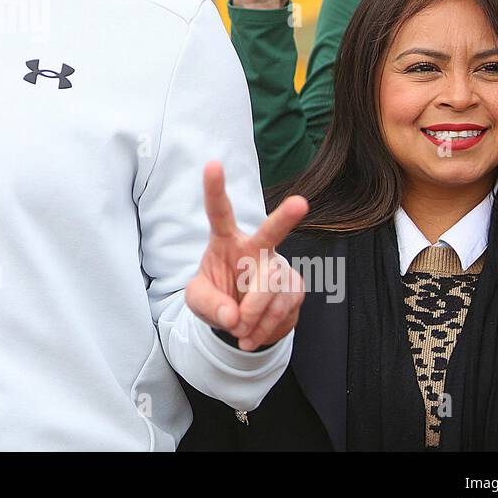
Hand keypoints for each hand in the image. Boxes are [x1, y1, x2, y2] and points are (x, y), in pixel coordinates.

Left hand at [185, 160, 307, 350]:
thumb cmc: (215, 299)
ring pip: (271, 285)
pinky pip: (283, 307)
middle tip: (300, 204)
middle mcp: (255, 247)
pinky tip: (254, 334)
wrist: (239, 323)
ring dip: (253, 315)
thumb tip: (233, 316)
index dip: (215, 189)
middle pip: (271, 232)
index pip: (219, 211)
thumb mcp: (198, 302)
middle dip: (285, 218)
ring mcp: (278, 265)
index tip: (212, 164)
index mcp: (225, 240)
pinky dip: (265, 327)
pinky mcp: (295, 287)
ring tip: (240, 331)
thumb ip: (210, 305)